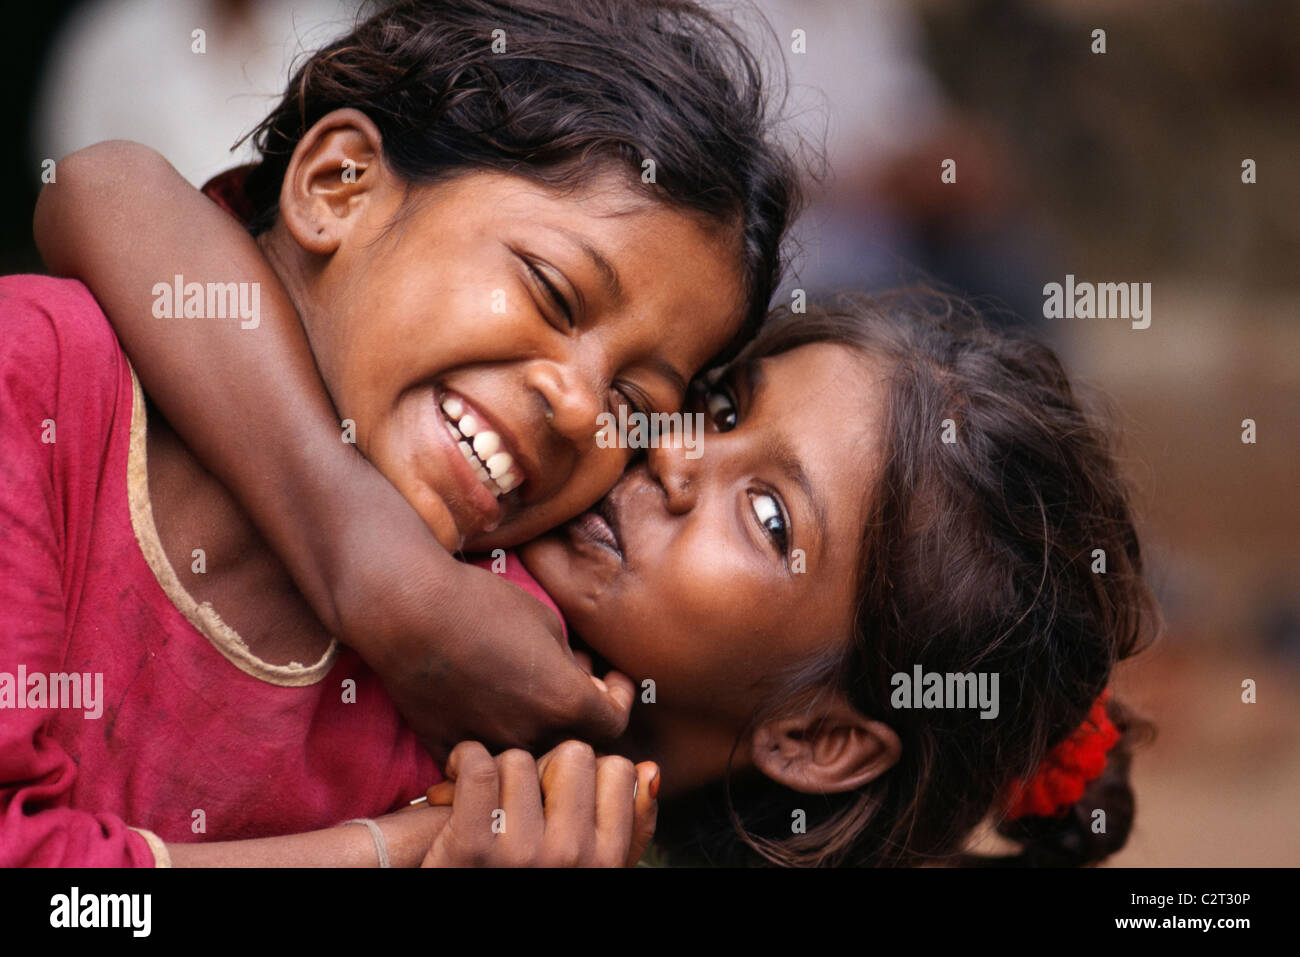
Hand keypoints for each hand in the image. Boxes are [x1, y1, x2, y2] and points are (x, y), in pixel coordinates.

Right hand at [333, 514, 634, 761]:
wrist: (407, 612)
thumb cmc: (482, 605)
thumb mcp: (548, 622)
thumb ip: (574, 667)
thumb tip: (585, 685)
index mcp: (566, 703)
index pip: (614, 725)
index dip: (619, 699)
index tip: (610, 678)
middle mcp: (532, 736)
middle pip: (576, 749)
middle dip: (583, 719)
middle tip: (574, 686)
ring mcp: (490, 749)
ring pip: (531, 759)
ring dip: (540, 733)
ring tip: (530, 697)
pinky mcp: (449, 750)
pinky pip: (485, 762)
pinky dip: (494, 741)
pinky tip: (488, 708)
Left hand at [421, 741, 658, 866]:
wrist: (468, 931)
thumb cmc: (532, 885)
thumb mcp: (592, 873)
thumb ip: (630, 827)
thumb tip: (648, 770)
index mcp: (607, 861)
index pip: (618, 769)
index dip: (587, 774)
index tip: (562, 795)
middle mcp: (572, 857)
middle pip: (573, 754)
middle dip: (547, 767)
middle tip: (525, 797)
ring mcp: (522, 853)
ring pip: (520, 760)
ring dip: (500, 773)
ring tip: (489, 802)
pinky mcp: (470, 846)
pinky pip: (479, 767)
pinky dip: (463, 760)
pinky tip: (456, 776)